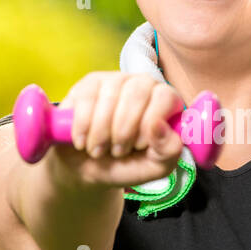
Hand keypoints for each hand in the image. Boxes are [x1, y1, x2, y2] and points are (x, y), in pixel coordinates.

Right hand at [49, 72, 185, 188]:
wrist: (88, 169)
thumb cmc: (126, 165)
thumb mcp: (153, 167)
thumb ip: (168, 150)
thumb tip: (160, 126)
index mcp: (165, 102)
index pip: (165, 96)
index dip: (151, 122)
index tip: (140, 145)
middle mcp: (143, 85)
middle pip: (137, 93)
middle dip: (124, 130)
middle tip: (117, 152)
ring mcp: (115, 80)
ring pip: (110, 96)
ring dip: (102, 132)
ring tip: (99, 151)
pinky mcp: (88, 84)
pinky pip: (87, 98)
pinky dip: (83, 126)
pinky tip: (82, 142)